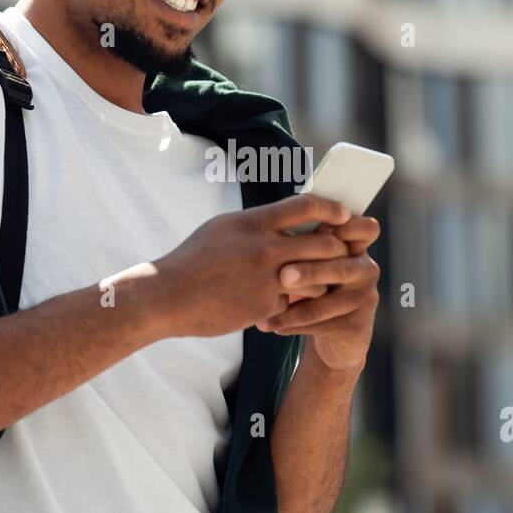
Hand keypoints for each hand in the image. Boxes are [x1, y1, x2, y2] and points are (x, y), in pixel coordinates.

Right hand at [152, 193, 350, 338]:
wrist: (168, 296)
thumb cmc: (194, 259)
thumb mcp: (225, 228)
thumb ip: (258, 223)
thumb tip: (287, 215)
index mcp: (254, 223)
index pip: (306, 206)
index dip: (332, 209)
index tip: (344, 214)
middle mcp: (265, 248)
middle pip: (324, 244)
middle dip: (338, 249)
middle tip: (343, 251)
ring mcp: (266, 279)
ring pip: (317, 278)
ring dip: (321, 281)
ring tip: (318, 282)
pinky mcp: (264, 306)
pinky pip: (293, 303)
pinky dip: (292, 304)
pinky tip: (283, 304)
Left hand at [256, 215, 380, 374]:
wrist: (330, 331)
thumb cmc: (313, 282)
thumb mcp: (311, 259)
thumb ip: (305, 243)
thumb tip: (282, 234)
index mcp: (356, 246)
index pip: (365, 229)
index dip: (346, 227)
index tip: (318, 232)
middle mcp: (366, 269)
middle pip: (341, 267)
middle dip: (310, 271)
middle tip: (283, 276)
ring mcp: (365, 298)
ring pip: (326, 302)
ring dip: (293, 308)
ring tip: (265, 310)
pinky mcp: (358, 325)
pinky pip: (320, 325)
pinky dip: (291, 324)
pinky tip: (269, 323)